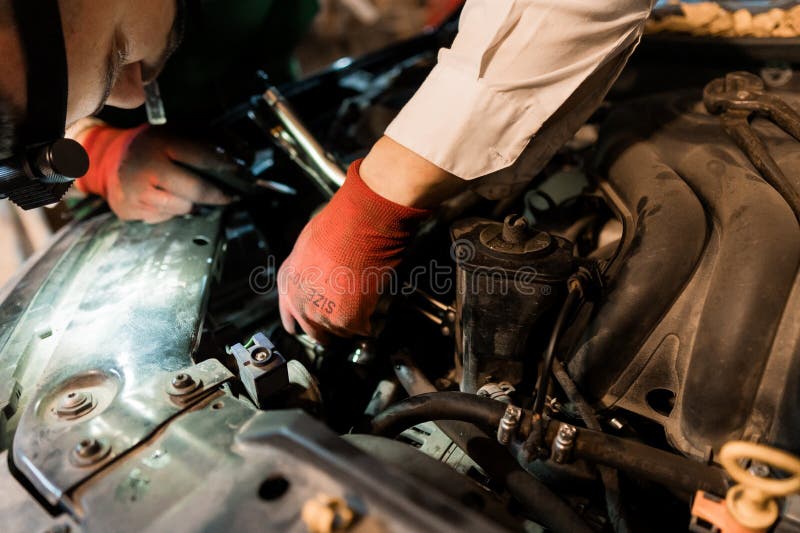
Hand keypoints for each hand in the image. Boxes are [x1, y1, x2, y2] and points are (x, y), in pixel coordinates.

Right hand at [77, 125, 232, 223]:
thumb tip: (247, 154)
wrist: (108, 160)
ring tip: (192, 195)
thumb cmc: (153, 146)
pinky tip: (168, 199)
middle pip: (194, 190)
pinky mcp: (130, 209)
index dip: (225, 165)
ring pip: (183, 208)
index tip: (242, 172)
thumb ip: (212, 138)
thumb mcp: (177, 131)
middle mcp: (147, 167)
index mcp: (160, 143)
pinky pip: (166, 217)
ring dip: (194, 204)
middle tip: (231, 196)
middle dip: (218, 195)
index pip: (200, 155)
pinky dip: (174, 211)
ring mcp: (136, 190)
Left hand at [278, 159, 431, 342]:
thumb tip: (321, 277)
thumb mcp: (309, 246)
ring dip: (354, 324)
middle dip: (331, 331)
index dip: (307, 322)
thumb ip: (310, 270)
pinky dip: (372, 323)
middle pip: (315, 334)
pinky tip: (376, 307)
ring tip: (366, 305)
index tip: (319, 324)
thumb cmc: (340, 225)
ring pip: (341, 333)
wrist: (360, 223)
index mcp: (287, 283)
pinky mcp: (346, 320)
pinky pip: (363, 330)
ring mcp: (322, 314)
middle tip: (347, 321)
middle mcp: (299, 302)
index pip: (291, 320)